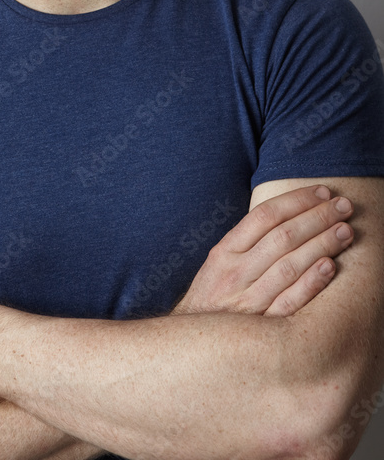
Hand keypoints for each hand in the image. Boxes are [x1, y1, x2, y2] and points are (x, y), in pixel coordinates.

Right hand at [170, 185, 353, 317]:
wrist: (192, 344)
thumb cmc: (214, 296)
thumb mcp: (220, 262)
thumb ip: (247, 240)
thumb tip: (288, 213)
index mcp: (225, 251)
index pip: (265, 215)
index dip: (297, 200)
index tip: (323, 192)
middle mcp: (235, 272)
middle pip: (282, 237)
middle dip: (317, 218)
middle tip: (344, 207)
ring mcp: (248, 300)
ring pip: (290, 266)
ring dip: (321, 245)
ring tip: (345, 231)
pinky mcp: (261, 327)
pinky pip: (290, 302)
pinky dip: (311, 284)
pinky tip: (330, 268)